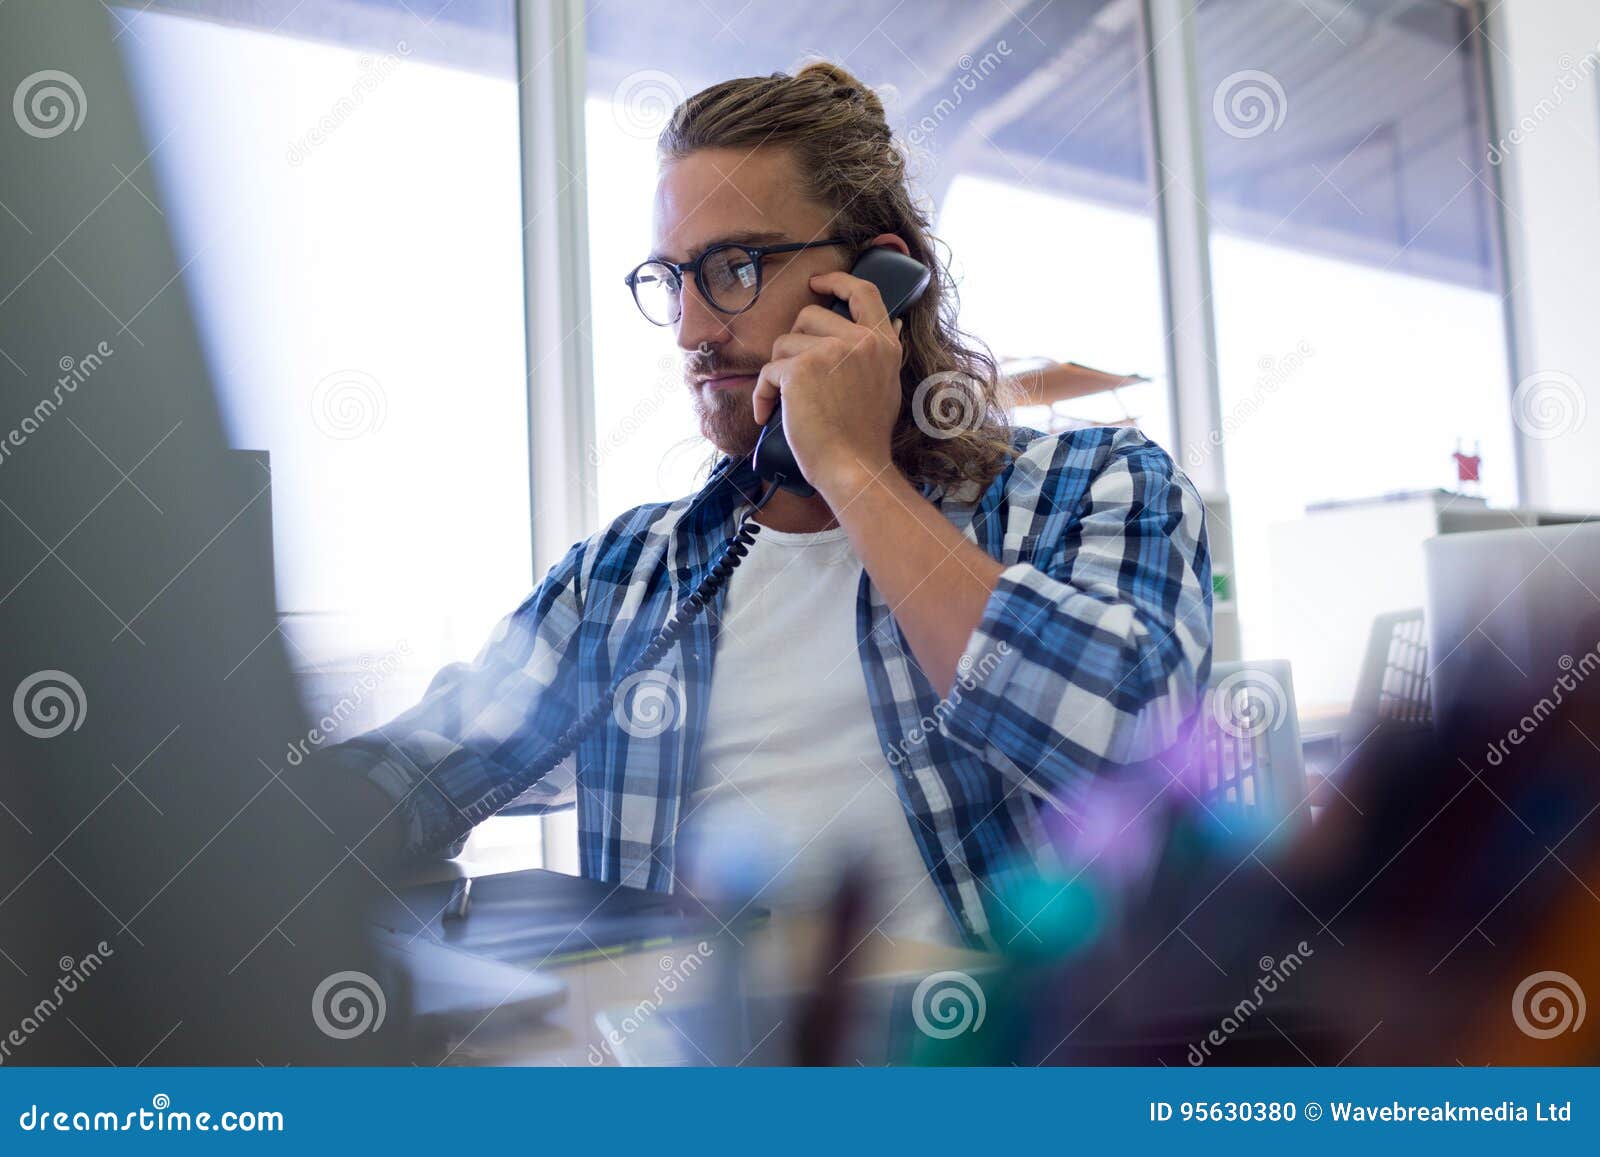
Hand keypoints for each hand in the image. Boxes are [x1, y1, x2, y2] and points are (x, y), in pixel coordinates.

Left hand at [751, 270, 903, 497]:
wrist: (854, 468)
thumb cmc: (865, 437)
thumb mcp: (888, 385)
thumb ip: (881, 353)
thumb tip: (894, 323)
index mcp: (883, 344)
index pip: (863, 292)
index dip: (837, 281)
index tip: (818, 283)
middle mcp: (860, 342)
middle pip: (809, 316)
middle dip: (794, 343)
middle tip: (796, 376)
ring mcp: (830, 352)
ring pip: (784, 343)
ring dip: (778, 372)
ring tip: (788, 402)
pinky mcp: (801, 370)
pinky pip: (768, 371)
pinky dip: (763, 395)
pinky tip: (768, 415)